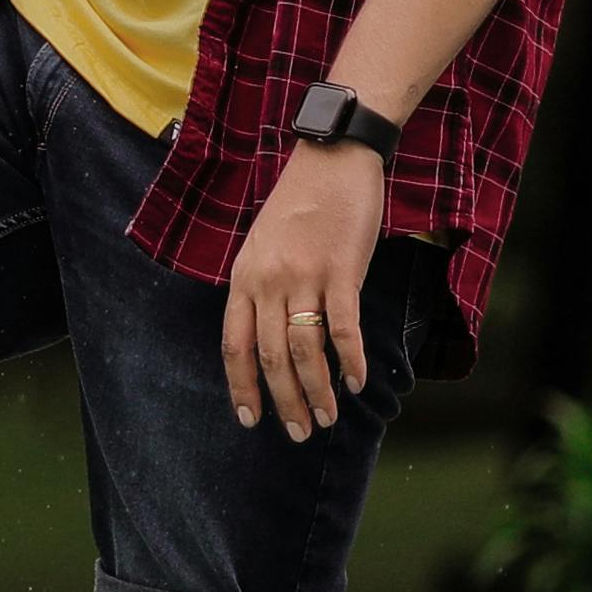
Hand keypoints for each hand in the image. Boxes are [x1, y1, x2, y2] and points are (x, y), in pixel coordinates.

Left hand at [221, 141, 386, 439]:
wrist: (331, 159)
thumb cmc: (300, 205)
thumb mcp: (263, 247)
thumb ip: (261, 289)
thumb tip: (268, 338)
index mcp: (243, 278)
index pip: (234, 345)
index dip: (242, 386)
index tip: (251, 418)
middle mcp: (267, 282)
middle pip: (270, 356)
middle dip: (283, 401)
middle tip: (299, 432)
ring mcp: (304, 277)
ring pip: (305, 350)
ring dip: (317, 391)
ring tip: (328, 417)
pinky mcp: (341, 271)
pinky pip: (343, 328)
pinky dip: (350, 360)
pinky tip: (357, 383)